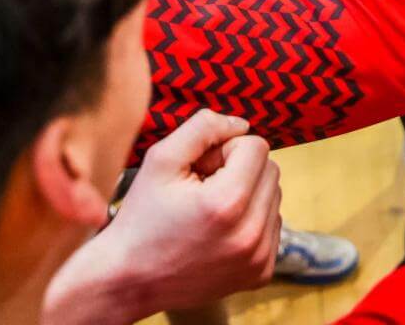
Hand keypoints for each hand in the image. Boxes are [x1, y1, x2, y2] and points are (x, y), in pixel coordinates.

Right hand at [42, 111, 279, 322]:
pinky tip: (219, 232)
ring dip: (247, 194)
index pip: (257, 146)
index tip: (200, 170)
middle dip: (240, 170)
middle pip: (271, 170)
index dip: (225, 150)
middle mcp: (251, 234)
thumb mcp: (161, 159)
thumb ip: (203, 128)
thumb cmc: (142, 217)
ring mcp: (259, 258)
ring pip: (274, 197)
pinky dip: (251, 221)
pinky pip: (272, 225)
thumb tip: (242, 124)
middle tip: (202, 189)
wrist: (130, 280)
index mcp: (228, 202)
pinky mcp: (262, 273)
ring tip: (209, 211)